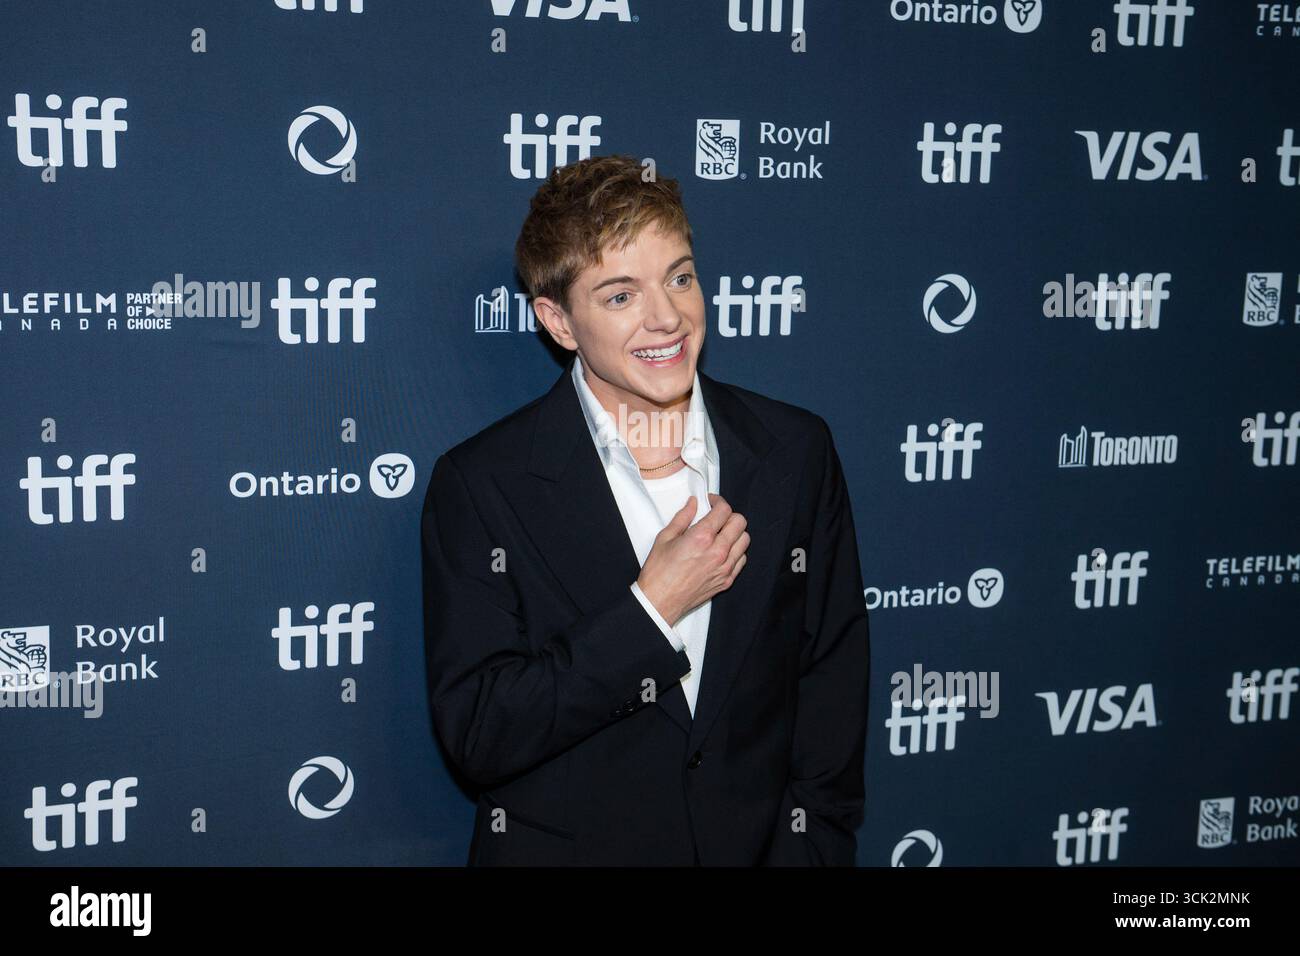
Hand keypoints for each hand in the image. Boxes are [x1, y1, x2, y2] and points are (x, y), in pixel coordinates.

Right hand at [636, 493, 749, 626]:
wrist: (660, 601)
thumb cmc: (659, 572)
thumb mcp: (665, 537)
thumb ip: (682, 517)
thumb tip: (693, 503)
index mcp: (701, 537)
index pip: (724, 510)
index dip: (718, 502)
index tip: (711, 503)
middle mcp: (717, 551)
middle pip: (740, 522)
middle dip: (728, 515)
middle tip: (716, 517)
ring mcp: (725, 567)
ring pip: (745, 540)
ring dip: (735, 533)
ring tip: (721, 534)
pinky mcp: (726, 580)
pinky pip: (742, 559)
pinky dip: (736, 551)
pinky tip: (722, 551)